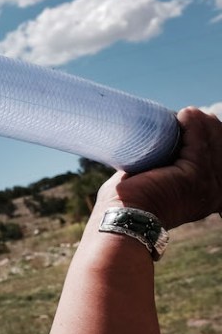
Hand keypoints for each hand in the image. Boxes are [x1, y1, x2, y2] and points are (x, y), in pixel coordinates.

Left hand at [105, 106, 221, 228]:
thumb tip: (158, 149)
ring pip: (211, 143)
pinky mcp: (194, 175)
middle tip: (188, 115)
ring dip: (200, 123)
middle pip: (220, 149)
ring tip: (186, 113)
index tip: (192, 124)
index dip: (209, 139)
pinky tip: (184, 116)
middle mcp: (215, 193)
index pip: (219, 160)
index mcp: (209, 197)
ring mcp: (207, 185)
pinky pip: (198, 143)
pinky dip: (193, 126)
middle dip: (207, 128)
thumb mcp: (157, 184)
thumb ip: (165, 169)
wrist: (121, 220)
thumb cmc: (129, 205)